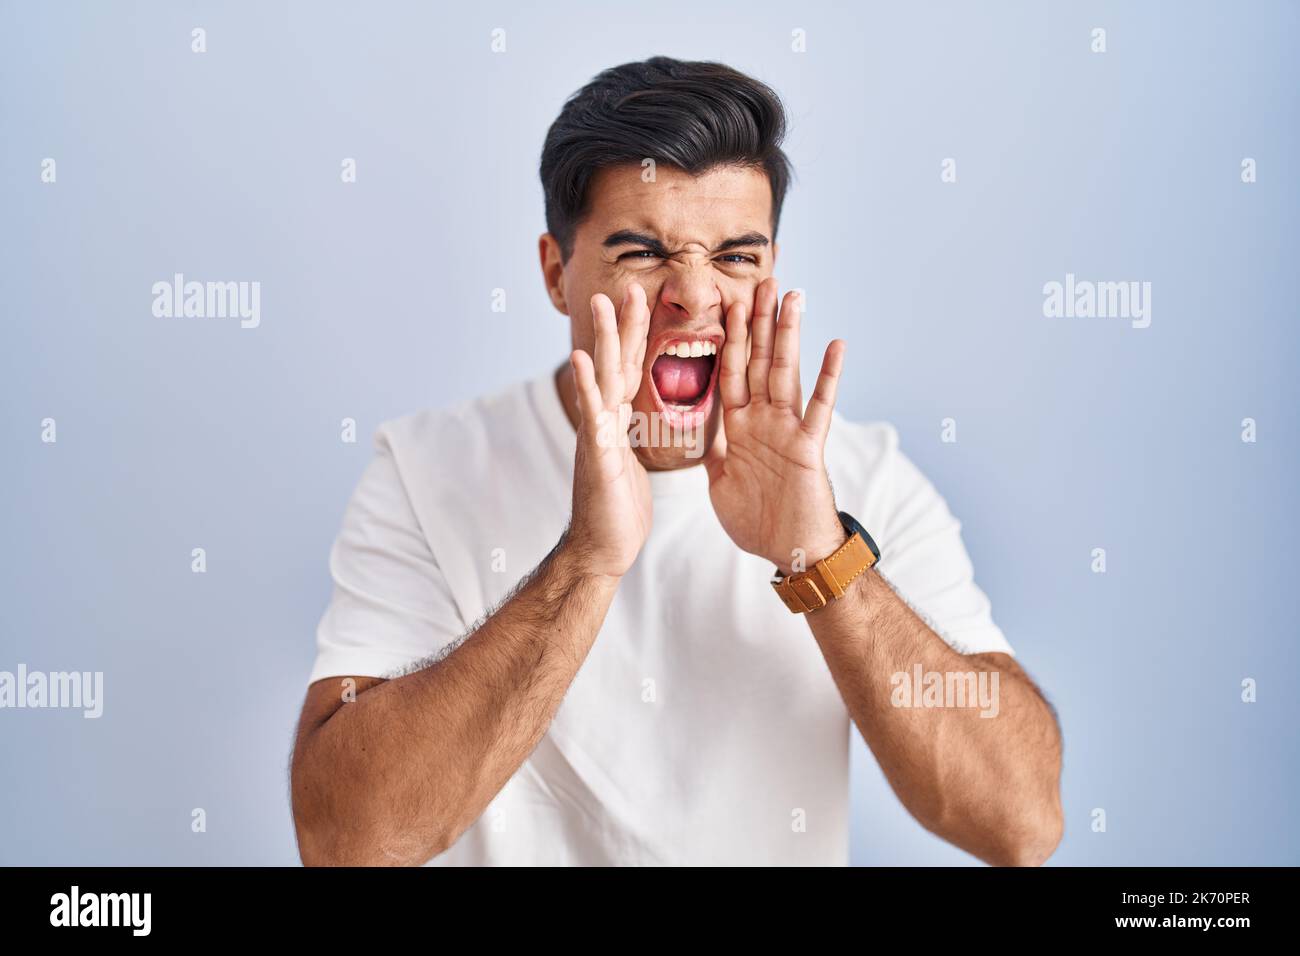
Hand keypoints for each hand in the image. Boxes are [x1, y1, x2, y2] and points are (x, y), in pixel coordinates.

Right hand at [565, 283, 653, 577]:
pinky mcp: (597, 457)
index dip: (636, 336)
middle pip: (614, 364)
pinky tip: (579, 361)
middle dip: (621, 325)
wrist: (601, 550)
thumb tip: (638, 423)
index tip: (643, 301)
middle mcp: (605, 423)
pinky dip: (586, 386)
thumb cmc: (619, 513)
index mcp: (618, 424)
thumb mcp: (635, 467)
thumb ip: (632, 439)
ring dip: (602, 340)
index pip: (629, 370)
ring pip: (602, 380)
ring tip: (602, 306)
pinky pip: (593, 417)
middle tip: (626, 287)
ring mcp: (598, 437)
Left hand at [706, 278, 846, 573]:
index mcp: (740, 427)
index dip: (728, 340)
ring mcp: (788, 429)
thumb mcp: (722, 483)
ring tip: (794, 295)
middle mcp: (764, 420)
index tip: (726, 304)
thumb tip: (700, 431)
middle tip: (763, 281)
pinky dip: (830, 377)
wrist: (789, 553)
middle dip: (758, 323)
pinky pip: (819, 407)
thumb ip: (714, 451)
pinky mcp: (808, 446)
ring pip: (786, 372)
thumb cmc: (759, 522)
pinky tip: (837, 344)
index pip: (731, 373)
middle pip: (759, 361)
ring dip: (789, 334)